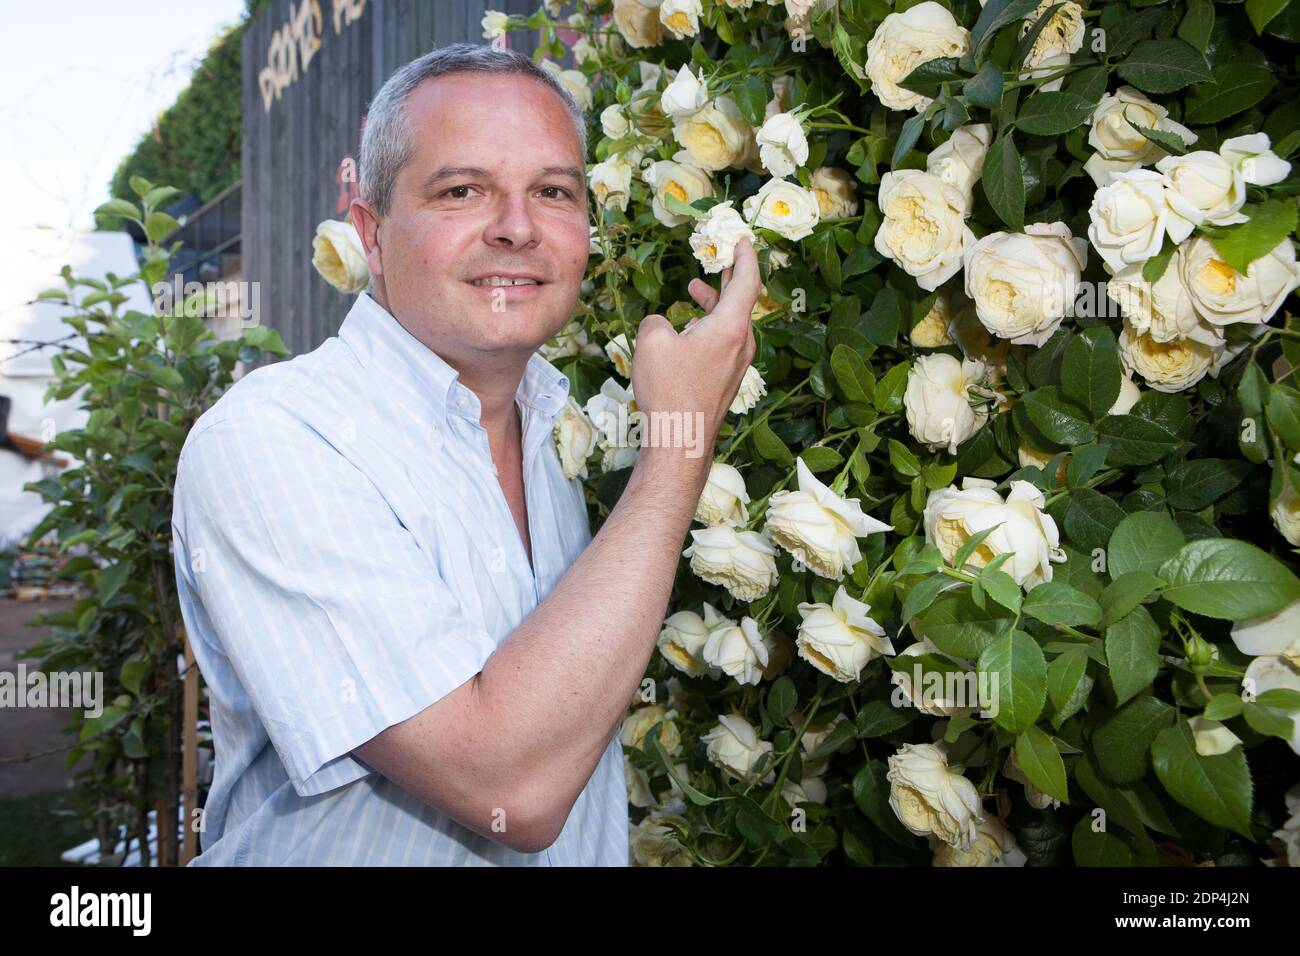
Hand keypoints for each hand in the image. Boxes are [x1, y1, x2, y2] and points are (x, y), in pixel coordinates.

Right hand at [629, 236, 759, 463]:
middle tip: (721, 256)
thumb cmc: (669, 389)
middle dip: (729, 276)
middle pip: (741, 300)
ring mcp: (736, 363)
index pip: (747, 281)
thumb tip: (662, 326)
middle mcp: (741, 343)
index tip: (743, 240)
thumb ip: (656, 321)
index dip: (746, 257)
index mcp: (731, 327)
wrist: (681, 438)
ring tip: (695, 289)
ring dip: (714, 303)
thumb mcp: (651, 341)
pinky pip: (724, 342)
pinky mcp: (727, 379)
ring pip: (731, 323)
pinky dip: (710, 326)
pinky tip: (689, 329)